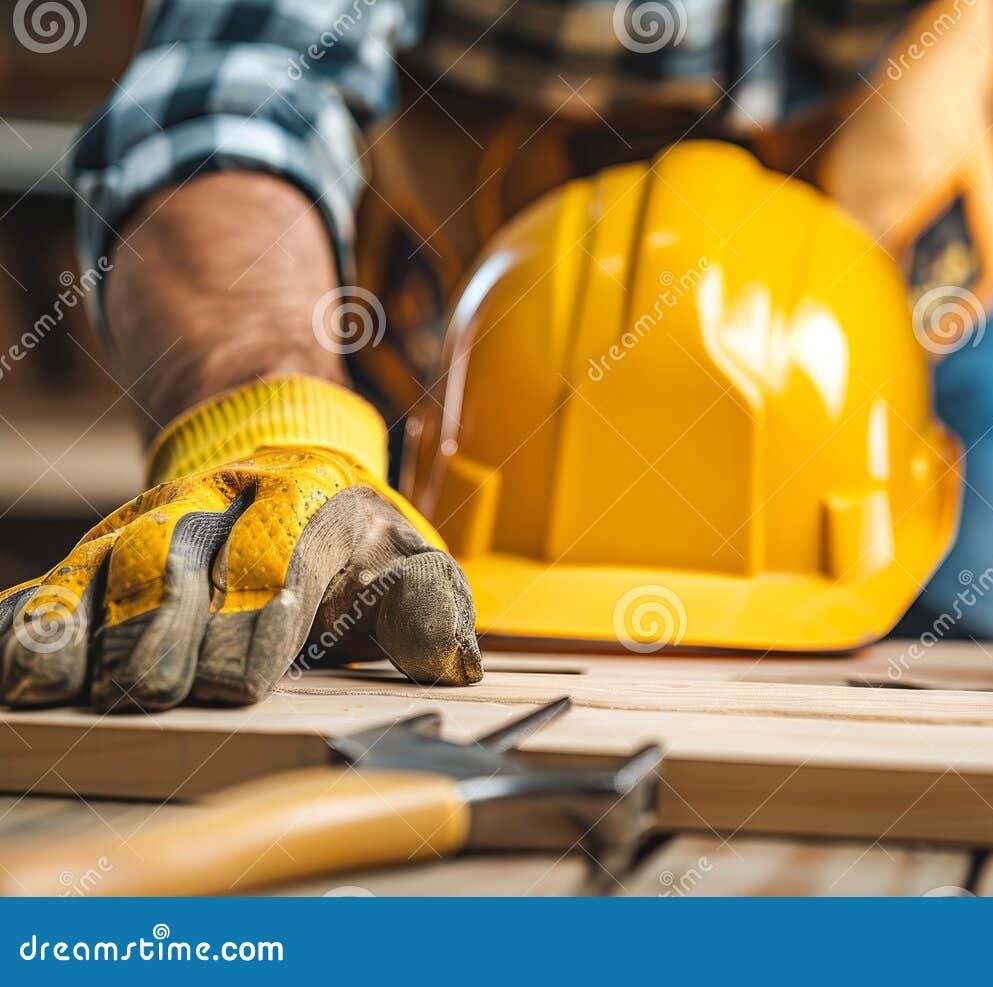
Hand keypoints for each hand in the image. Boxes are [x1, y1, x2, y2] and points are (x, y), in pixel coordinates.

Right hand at [0, 377, 479, 711]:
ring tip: (54, 684)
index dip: (260, 618)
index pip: (280, 558)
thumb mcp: (408, 560)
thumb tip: (454, 663)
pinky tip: (10, 670)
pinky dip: (22, 622)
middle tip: (152, 691)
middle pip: (183, 564)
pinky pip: (50, 582)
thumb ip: (429, 608)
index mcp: (306, 502)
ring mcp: (149, 523)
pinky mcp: (96, 551)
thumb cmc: (352, 541)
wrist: (278, 459)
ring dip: (77, 626)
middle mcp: (218, 505)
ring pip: (104, 568)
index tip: (245, 677)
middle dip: (165, 630)